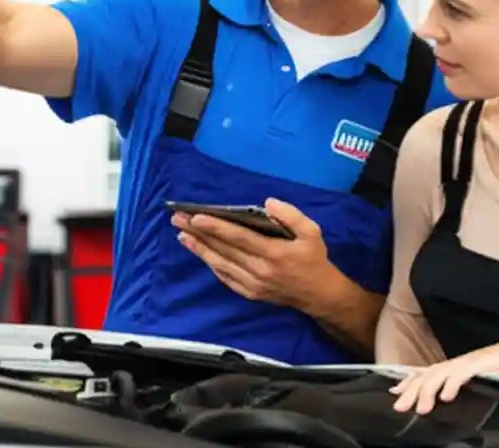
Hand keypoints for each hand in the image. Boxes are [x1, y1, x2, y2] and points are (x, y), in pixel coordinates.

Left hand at [173, 198, 339, 312]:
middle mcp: (260, 270)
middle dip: (199, 233)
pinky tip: (200, 253)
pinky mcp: (250, 293)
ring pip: (220, 264)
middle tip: (179, 218)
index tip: (196, 217)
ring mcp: (253, 284)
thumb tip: (268, 203)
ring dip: (199, 249)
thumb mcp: (312, 232)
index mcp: (274, 253)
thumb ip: (291, 215)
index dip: (216, 227)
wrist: (319, 295)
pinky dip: (211, 264)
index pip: (239, 237)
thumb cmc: (313, 258)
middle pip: (224, 249)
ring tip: (182, 234)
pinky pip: (225, 277)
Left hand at [389, 335, 498, 414]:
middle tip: (399, 406)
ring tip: (422, 408)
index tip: (395, 393)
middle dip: (412, 390)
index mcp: (456, 366)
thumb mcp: (478, 381)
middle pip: (428, 374)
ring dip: (428, 391)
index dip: (409, 382)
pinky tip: (446, 397)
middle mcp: (458, 362)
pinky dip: (453, 384)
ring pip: (440, 374)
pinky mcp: (483, 362)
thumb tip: (446, 399)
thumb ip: (461, 387)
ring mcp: (469, 361)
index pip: (426, 373)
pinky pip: (463, 373)